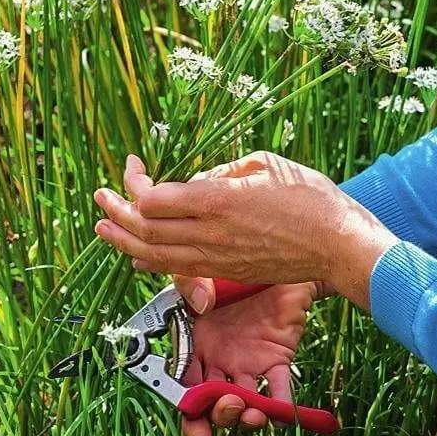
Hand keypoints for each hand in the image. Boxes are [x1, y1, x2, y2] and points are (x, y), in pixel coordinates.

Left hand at [94, 153, 396, 309]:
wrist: (336, 243)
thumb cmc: (308, 195)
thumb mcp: (264, 164)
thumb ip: (221, 172)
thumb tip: (195, 180)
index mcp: (217, 200)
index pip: (153, 198)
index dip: (134, 183)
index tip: (132, 165)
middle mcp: (210, 233)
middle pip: (146, 229)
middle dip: (116, 212)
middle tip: (100, 198)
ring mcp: (216, 257)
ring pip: (155, 255)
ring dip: (124, 241)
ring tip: (103, 229)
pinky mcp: (225, 270)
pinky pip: (177, 270)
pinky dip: (151, 261)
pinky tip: (136, 255)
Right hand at [176, 277, 317, 435]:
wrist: (276, 260)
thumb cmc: (233, 268)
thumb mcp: (203, 271)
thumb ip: (191, 283)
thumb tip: (200, 304)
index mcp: (195, 343)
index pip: (184, 384)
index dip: (187, 408)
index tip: (193, 419)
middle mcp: (218, 359)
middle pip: (213, 401)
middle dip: (217, 416)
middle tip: (228, 408)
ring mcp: (247, 362)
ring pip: (244, 401)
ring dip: (246, 417)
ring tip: (252, 414)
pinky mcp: (276, 359)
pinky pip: (279, 388)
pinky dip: (282, 407)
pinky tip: (282, 413)